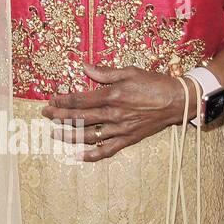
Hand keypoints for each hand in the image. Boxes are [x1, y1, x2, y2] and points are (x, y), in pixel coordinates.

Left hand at [41, 63, 189, 161]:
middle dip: (59, 117)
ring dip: (70, 135)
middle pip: (80, 117)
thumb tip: (84, 67)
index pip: (79, 100)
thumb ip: (105, 72)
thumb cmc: (154, 83)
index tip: (50, 101)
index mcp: (111, 95)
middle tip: (45, 115)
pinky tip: (78, 156)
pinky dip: (92, 155)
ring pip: (89, 135)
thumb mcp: (129, 71)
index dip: (62, 101)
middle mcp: (113, 113)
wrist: (178, 101)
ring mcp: (121, 129)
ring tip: (54, 134)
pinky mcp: (129, 139)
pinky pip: (108, 150)